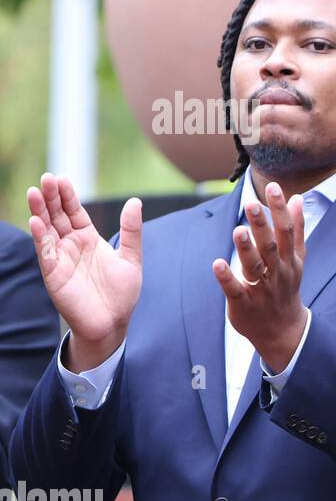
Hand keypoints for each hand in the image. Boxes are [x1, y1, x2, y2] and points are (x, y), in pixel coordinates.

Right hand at [27, 173, 142, 371]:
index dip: (67, 196)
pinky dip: (40, 237)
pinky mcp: (54, 274)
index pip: (74, 211)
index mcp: (88, 239)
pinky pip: (45, 252)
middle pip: (57, 216)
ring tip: (34, 192)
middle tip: (47, 178)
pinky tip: (36, 221)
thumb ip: (131, 231)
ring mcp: (61, 258)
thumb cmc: (121, 293)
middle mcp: (71, 245)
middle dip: (51, 198)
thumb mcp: (131, 257)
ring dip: (40, 211)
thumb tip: (135, 201)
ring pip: (47, 230)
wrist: (113, 322)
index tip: (62, 178)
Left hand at [212, 182, 307, 373]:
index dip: (280, 210)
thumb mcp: (296, 259)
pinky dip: (227, 278)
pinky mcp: (244, 305)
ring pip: (255, 268)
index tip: (274, 188)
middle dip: (262, 226)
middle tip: (252, 203)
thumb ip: (296, 228)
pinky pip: (236, 291)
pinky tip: (218, 264)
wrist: (283, 330)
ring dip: (246, 250)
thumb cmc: (286, 288)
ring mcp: (262, 290)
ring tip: (238, 231)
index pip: (287, 231)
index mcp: (289, 260)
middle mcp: (278, 273)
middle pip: (270, 247)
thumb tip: (297, 198)